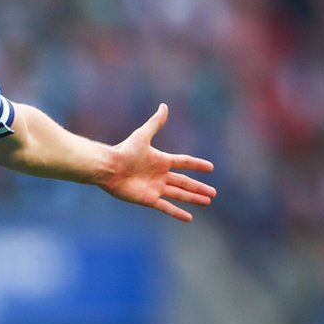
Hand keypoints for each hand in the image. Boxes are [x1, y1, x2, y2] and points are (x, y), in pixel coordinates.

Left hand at [99, 104, 215, 221]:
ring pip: (179, 194)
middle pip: (184, 182)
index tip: (210, 168)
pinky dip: (177, 213)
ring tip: (207, 202)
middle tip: (214, 193)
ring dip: (193, 198)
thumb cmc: (124, 151)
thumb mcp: (143, 136)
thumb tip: (164, 106)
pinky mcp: (149, 199)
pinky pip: (166, 207)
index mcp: (161, 161)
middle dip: (199, 187)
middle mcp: (160, 175)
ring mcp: (155, 188)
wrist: (109, 167)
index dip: (196, 165)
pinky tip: (189, 218)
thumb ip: (155, 123)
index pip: (184, 163)